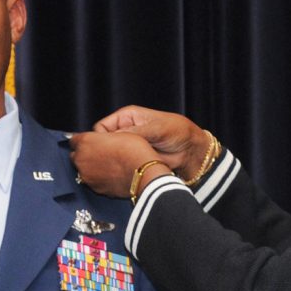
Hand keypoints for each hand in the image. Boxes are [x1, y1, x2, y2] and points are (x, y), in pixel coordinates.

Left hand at [68, 130, 166, 198]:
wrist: (143, 173)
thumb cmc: (134, 150)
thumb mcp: (118, 133)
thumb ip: (101, 137)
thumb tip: (99, 140)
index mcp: (85, 142)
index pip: (74, 139)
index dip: (82, 140)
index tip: (89, 141)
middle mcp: (81, 159)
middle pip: (75, 156)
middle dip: (84, 154)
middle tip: (99, 153)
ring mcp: (86, 176)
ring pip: (83, 170)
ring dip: (90, 167)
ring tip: (107, 165)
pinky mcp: (95, 188)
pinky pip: (92, 181)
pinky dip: (98, 178)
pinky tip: (110, 175)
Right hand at [92, 106, 207, 177]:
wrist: (191, 151)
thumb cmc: (177, 132)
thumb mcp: (155, 128)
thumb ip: (134, 133)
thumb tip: (112, 140)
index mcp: (126, 117)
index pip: (101, 127)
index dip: (100, 138)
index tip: (103, 150)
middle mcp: (124, 131)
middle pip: (103, 142)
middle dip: (104, 151)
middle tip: (108, 162)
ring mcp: (128, 147)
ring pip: (110, 156)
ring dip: (112, 162)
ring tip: (116, 169)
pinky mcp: (133, 160)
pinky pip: (119, 166)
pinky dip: (119, 170)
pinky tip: (122, 173)